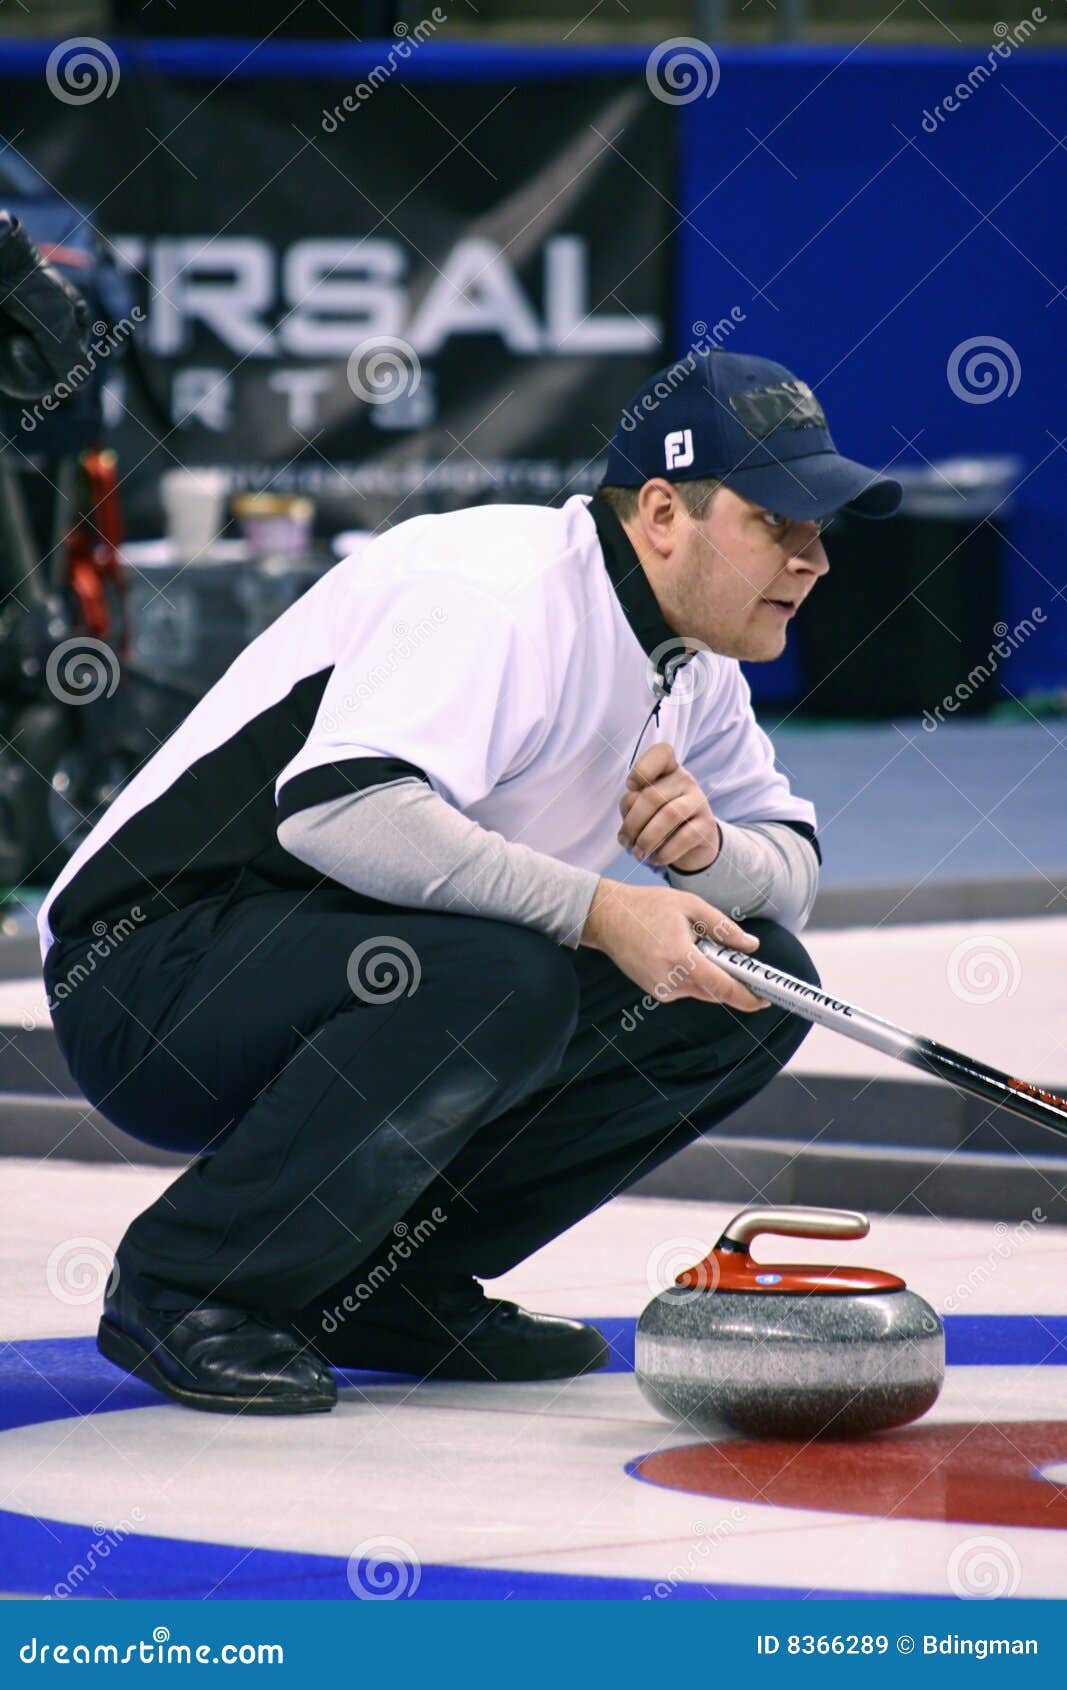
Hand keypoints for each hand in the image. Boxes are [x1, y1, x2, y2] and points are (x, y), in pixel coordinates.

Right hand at [579, 880, 767, 1012]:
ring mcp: (660, 989)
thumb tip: (750, 946)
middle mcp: (670, 981)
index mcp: (681, 959)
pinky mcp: (655, 990)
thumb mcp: (690, 906)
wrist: (606, 916)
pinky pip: (686, 988)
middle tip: (745, 965)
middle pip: (715, 992)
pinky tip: (686, 952)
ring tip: (703, 945)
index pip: (723, 988)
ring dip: (711, 975)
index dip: (748, 997)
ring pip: (701, 990)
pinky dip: (695, 974)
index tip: (766, 998)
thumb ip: (724, 928)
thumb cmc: (647, 906)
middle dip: (732, 981)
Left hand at [618, 742, 719, 872]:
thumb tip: (632, 805)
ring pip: (668, 816)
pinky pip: (683, 838)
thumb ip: (632, 803)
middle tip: (624, 842)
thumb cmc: (658, 820)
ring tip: (637, 854)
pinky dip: (664, 852)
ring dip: (647, 839)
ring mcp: (699, 801)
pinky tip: (655, 859)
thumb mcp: (642, 809)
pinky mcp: (707, 825)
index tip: (630, 786)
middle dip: (632, 823)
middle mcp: (686, 780)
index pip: (662, 753)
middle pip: (653, 795)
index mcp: (668, 769)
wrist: (693, 843)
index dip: (643, 767)